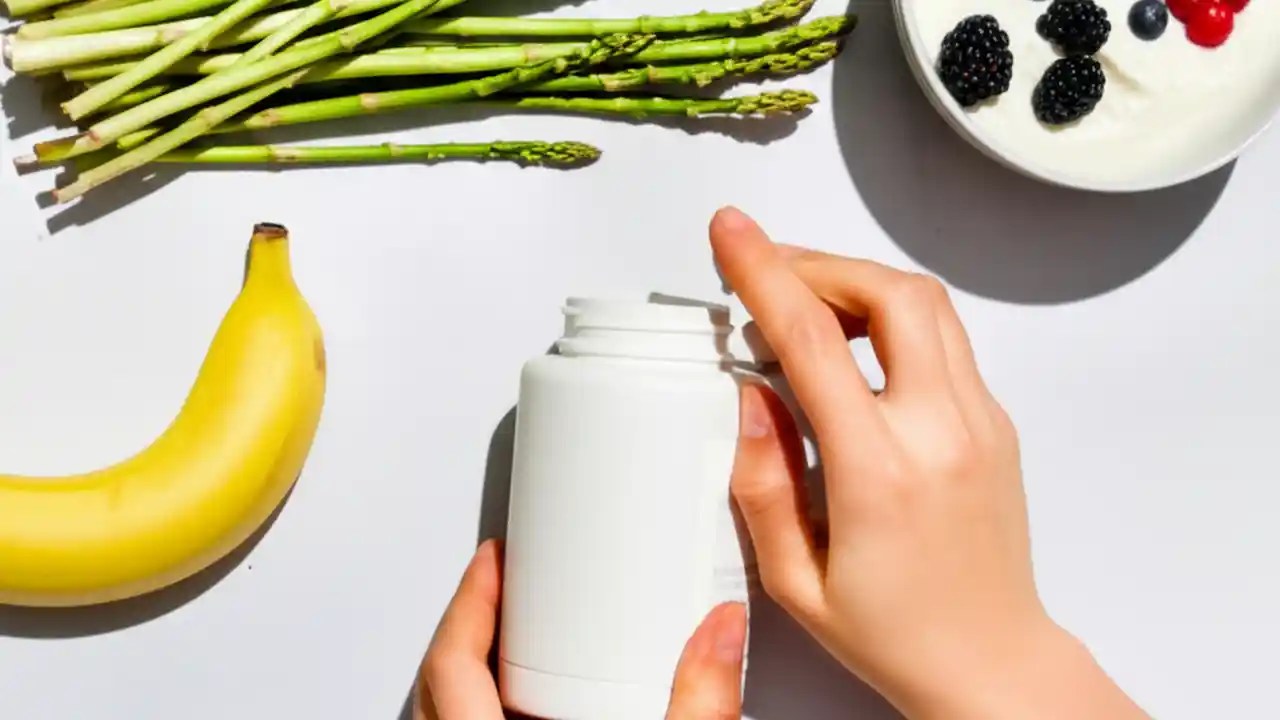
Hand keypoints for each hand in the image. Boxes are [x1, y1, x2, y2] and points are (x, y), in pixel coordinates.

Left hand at [412, 540, 748, 719]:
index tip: (494, 556)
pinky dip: (495, 707)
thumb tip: (720, 635)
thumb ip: (695, 704)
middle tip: (504, 582)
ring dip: (480, 667)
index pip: (450, 659)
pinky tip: (540, 710)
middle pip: (440, 678)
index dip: (470, 599)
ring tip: (520, 635)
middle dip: (471, 620)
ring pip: (450, 710)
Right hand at [710, 207, 1148, 719]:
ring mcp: (979, 422)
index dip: (764, 274)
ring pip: (926, 304)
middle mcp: (941, 432)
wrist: (992, 662)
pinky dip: (892, 316)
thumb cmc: (896, 635)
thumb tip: (746, 398)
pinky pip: (944, 338)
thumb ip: (761, 482)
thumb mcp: (796, 578)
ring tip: (805, 303)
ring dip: (860, 283)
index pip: (814, 341)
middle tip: (768, 272)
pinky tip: (852, 346)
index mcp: (881, 473)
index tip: (732, 234)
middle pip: (888, 293)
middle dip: (819, 264)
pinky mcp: (994, 423)